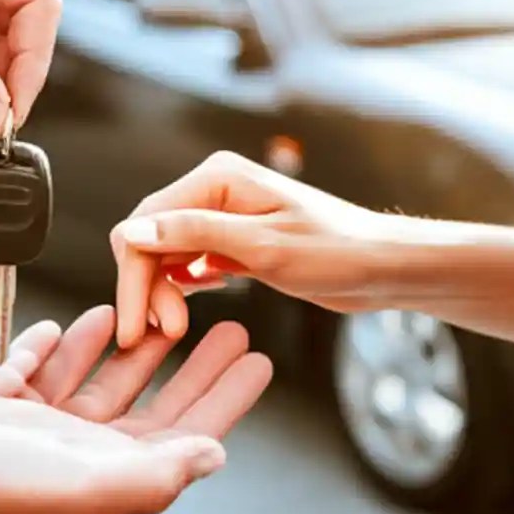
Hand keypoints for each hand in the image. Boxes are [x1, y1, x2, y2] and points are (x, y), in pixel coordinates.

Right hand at [0, 306, 271, 513]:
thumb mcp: (84, 484)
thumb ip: (154, 474)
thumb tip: (214, 455)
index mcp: (106, 473)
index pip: (185, 431)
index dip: (224, 395)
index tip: (258, 358)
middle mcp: (76, 452)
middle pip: (150, 399)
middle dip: (189, 360)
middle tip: (226, 321)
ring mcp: (33, 430)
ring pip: (94, 380)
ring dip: (127, 343)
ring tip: (155, 306)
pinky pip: (33, 369)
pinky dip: (57, 346)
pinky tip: (75, 323)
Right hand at [109, 151, 391, 347]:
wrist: (382, 265)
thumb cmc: (336, 252)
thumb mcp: (262, 247)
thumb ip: (194, 234)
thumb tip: (131, 231)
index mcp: (215, 177)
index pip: (144, 225)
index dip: (132, 277)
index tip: (135, 329)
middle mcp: (211, 187)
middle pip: (147, 238)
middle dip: (146, 287)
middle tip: (161, 336)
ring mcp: (219, 212)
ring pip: (162, 252)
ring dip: (160, 290)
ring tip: (176, 328)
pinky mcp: (229, 238)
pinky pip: (184, 260)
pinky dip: (179, 285)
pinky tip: (189, 307)